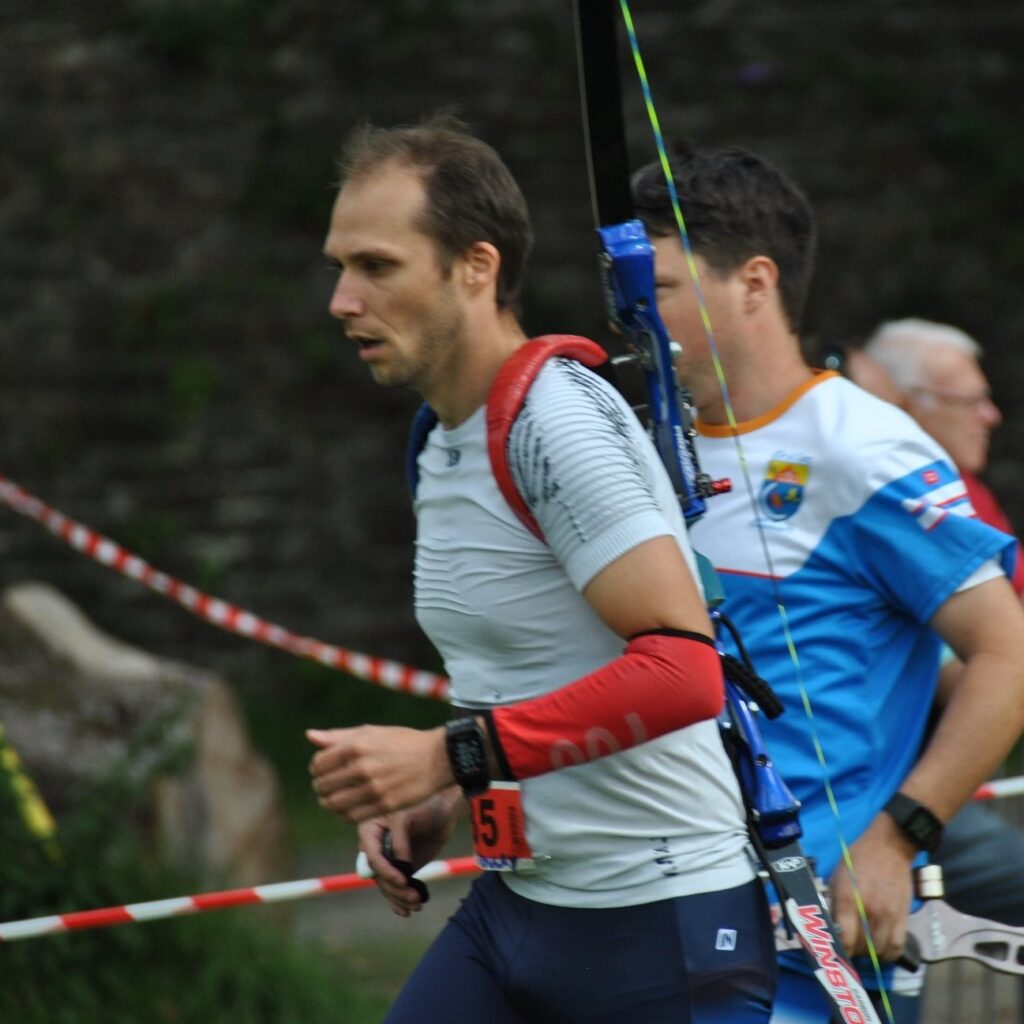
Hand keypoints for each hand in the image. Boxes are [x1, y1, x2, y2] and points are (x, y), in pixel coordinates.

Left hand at [307, 724, 450, 822]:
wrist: (437, 758)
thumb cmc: (402, 742)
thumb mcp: (371, 732)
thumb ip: (338, 736)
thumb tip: (309, 736)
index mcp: (356, 746)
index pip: (318, 764)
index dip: (317, 768)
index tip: (324, 769)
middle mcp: (362, 767)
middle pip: (323, 785)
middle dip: (321, 786)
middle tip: (328, 785)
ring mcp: (373, 788)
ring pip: (334, 804)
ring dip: (329, 803)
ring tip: (334, 798)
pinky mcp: (383, 805)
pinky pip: (351, 817)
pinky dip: (344, 814)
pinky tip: (348, 808)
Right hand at [358, 796, 459, 916]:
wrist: (441, 814)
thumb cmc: (423, 808)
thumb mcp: (408, 818)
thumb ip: (400, 841)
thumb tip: (400, 866)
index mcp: (369, 830)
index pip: (371, 856)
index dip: (385, 870)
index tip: (403, 881)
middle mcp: (374, 848)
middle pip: (378, 875)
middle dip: (395, 889)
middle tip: (414, 897)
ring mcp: (386, 860)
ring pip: (386, 885)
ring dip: (400, 898)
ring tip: (417, 904)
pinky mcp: (398, 870)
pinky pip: (393, 889)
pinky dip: (399, 901)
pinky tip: (406, 911)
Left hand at [827, 812, 916, 960]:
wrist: (889, 847)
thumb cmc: (857, 859)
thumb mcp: (836, 876)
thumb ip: (832, 902)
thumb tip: (829, 925)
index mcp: (848, 899)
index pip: (845, 938)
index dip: (840, 950)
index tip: (836, 950)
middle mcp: (869, 910)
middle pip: (862, 947)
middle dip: (853, 952)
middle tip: (849, 948)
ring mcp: (888, 915)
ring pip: (879, 951)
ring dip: (870, 954)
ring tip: (864, 948)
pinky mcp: (903, 916)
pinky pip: (897, 946)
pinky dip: (888, 954)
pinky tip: (881, 949)